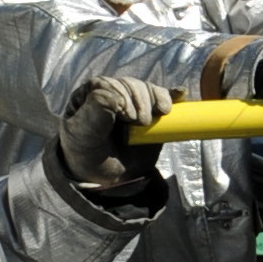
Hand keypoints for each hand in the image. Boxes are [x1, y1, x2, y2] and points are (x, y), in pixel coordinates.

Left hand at [54, 72, 163, 194]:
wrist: (107, 177)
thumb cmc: (87, 155)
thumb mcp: (83, 134)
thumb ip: (95, 111)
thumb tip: (116, 95)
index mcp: (90, 95)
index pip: (109, 84)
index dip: (122, 95)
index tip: (127, 117)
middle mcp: (112, 95)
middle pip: (131, 85)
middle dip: (141, 99)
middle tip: (141, 122)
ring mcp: (133, 104)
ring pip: (148, 89)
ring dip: (157, 98)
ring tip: (160, 114)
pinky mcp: (151, 114)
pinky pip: (162, 98)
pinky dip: (172, 95)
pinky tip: (180, 94)